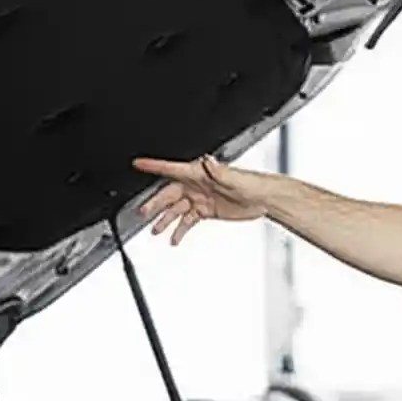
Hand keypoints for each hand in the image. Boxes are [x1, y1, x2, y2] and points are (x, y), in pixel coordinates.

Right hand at [133, 154, 267, 244]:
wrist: (263, 199)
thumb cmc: (252, 183)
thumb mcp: (234, 178)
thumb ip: (218, 171)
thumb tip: (208, 161)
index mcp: (199, 173)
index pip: (172, 168)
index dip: (153, 166)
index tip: (138, 164)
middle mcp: (196, 185)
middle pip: (169, 193)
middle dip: (155, 203)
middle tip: (143, 213)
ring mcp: (200, 198)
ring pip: (176, 209)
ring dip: (165, 220)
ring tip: (155, 230)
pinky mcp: (206, 211)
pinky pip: (188, 221)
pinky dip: (180, 230)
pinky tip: (174, 239)